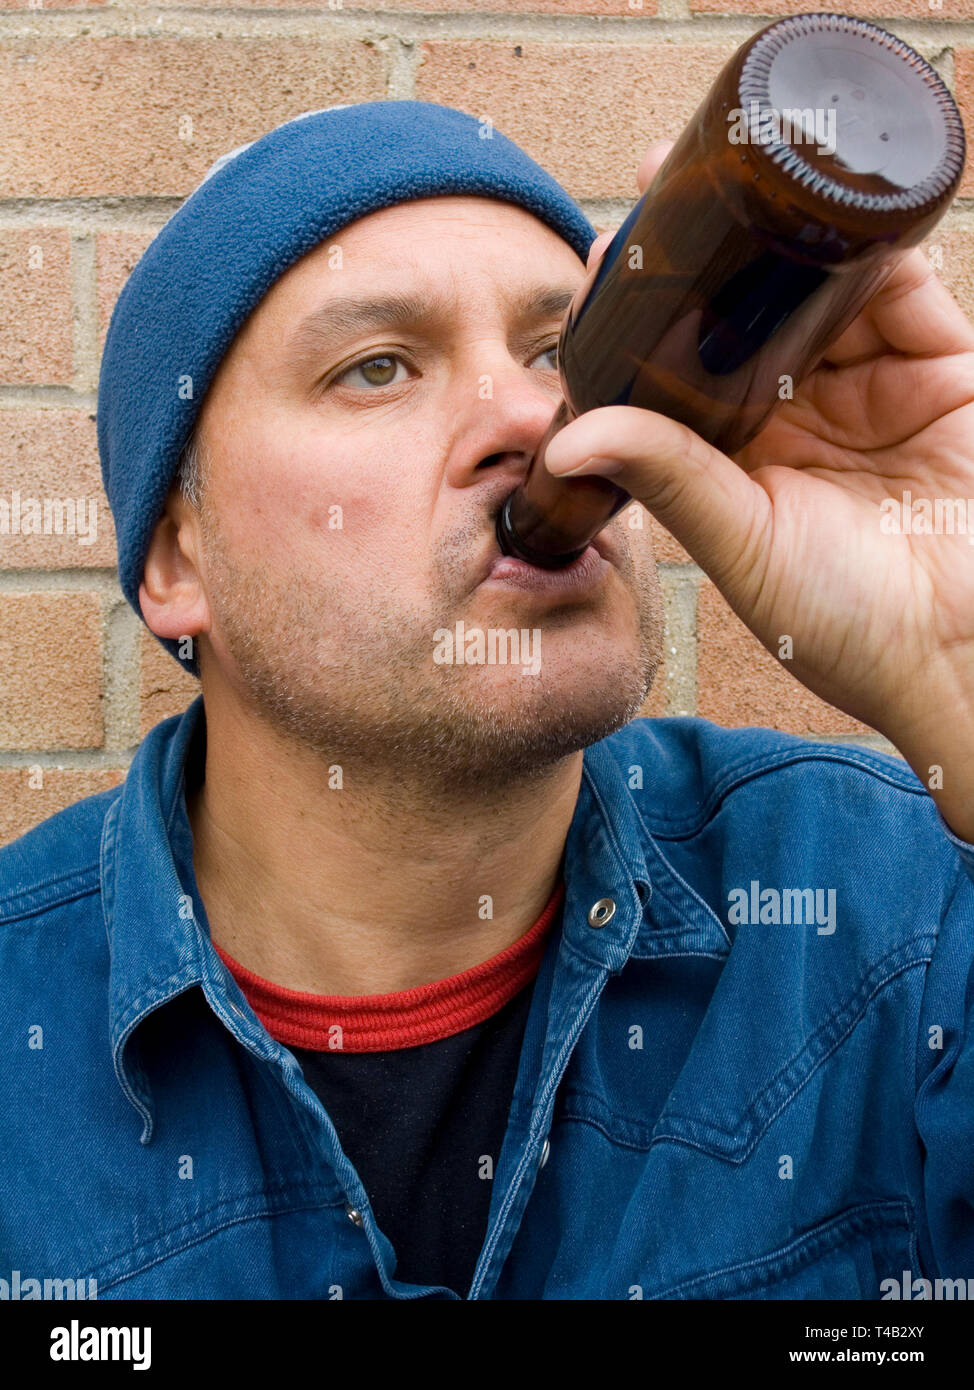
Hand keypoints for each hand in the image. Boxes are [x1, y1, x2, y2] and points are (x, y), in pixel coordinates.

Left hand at [546, 140, 973, 813]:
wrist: (961, 651)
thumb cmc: (847, 625)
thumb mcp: (742, 544)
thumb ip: (669, 480)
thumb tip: (565, 438)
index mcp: (736, 456)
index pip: (680, 365)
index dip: (649, 310)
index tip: (611, 254)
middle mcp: (797, 415)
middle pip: (747, 311)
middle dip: (712, 251)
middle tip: (667, 185)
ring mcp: (868, 386)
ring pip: (819, 288)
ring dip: (785, 231)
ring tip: (737, 176)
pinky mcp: (939, 371)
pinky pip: (903, 291)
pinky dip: (874, 247)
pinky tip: (834, 204)